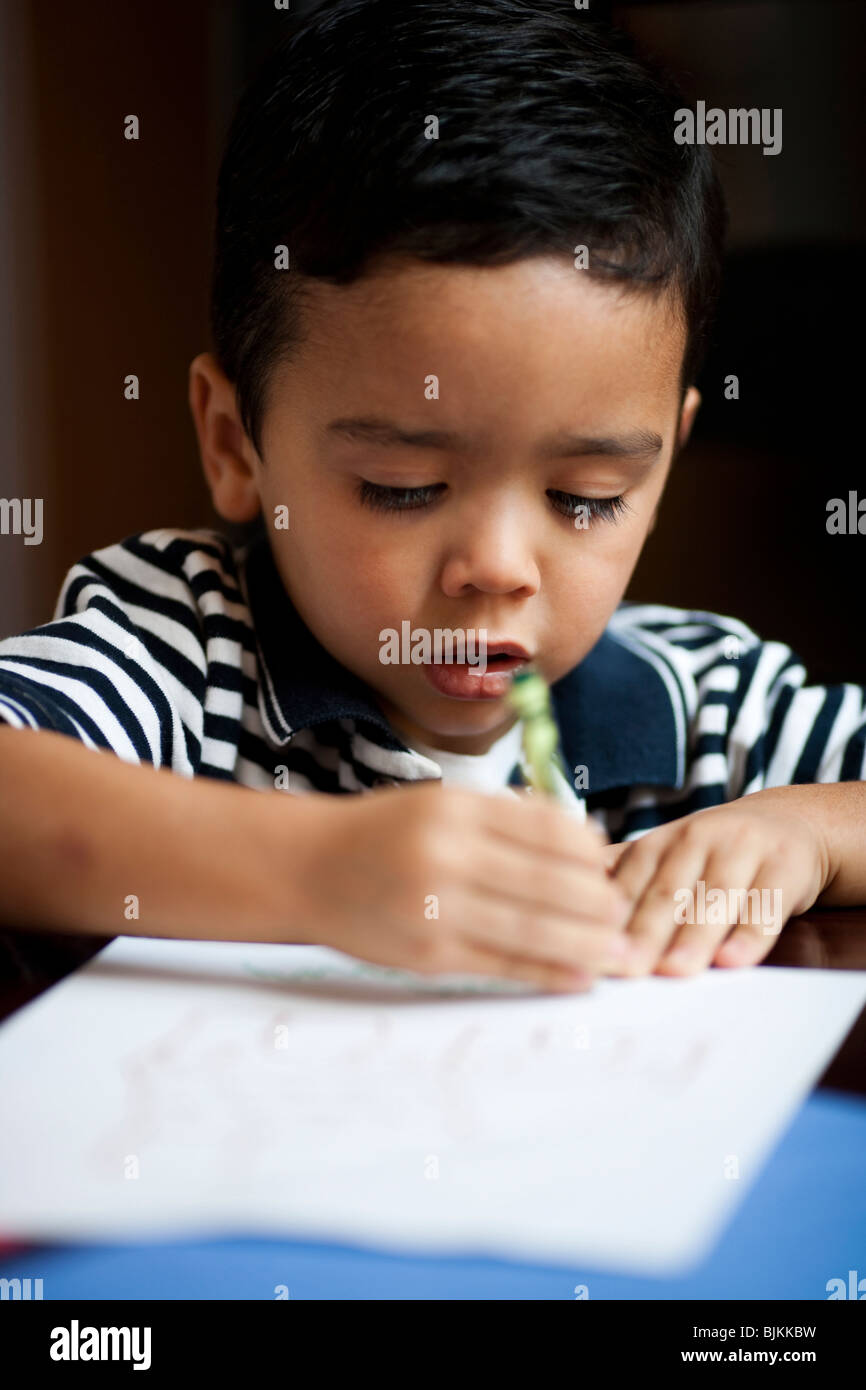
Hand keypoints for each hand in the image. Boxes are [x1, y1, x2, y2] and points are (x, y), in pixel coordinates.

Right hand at [290, 783, 632, 991]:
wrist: (307, 868)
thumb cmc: (384, 834)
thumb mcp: (439, 804)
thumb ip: (504, 817)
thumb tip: (582, 838)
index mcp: (456, 809)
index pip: (546, 830)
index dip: (589, 852)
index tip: (610, 864)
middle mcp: (448, 855)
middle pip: (548, 883)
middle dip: (598, 902)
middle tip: (626, 914)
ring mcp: (437, 907)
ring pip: (532, 930)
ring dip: (586, 943)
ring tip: (618, 950)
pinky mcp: (428, 953)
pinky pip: (502, 966)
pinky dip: (547, 973)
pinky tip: (579, 976)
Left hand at [604, 791, 831, 976]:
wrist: (790, 823)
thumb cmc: (713, 854)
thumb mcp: (666, 856)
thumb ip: (623, 880)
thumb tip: (565, 910)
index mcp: (660, 841)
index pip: (630, 882)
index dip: (611, 919)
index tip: (593, 953)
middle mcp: (697, 838)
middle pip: (669, 891)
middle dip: (646, 932)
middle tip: (628, 970)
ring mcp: (743, 849)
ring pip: (715, 897)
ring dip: (694, 936)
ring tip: (676, 970)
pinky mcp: (786, 866)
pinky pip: (766, 904)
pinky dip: (750, 934)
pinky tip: (733, 960)